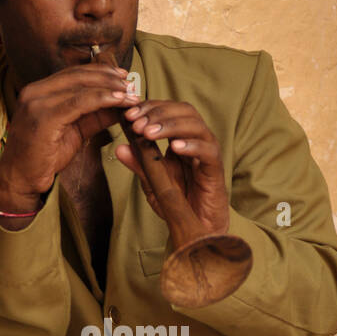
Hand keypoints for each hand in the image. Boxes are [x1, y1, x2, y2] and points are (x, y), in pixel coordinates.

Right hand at [0, 61, 131, 202]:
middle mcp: (34, 91)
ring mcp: (36, 102)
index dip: (101, 72)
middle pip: (79, 76)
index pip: (74, 73)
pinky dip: (102, 99)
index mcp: (38, 91)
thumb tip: (121, 105)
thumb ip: (94, 116)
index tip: (123, 77)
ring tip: (130, 95)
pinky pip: (79, 103)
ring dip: (110, 89)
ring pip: (81, 87)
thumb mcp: (74, 131)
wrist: (21, 179)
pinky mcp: (43, 117)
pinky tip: (119, 102)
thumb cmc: (44, 157)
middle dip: (109, 78)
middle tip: (132, 85)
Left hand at [115, 99, 229, 234]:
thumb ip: (139, 164)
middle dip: (158, 114)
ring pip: (195, 126)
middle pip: (183, 111)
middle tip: (137, 124)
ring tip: (150, 134)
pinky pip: (207, 151)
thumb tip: (120, 148)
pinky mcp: (216, 168)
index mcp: (181, 137)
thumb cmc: (178, 202)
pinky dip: (192, 146)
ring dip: (170, 126)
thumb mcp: (152, 182)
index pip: (168, 110)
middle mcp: (196, 139)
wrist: (196, 227)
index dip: (148, 108)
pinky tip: (175, 148)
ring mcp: (207, 152)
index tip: (129, 114)